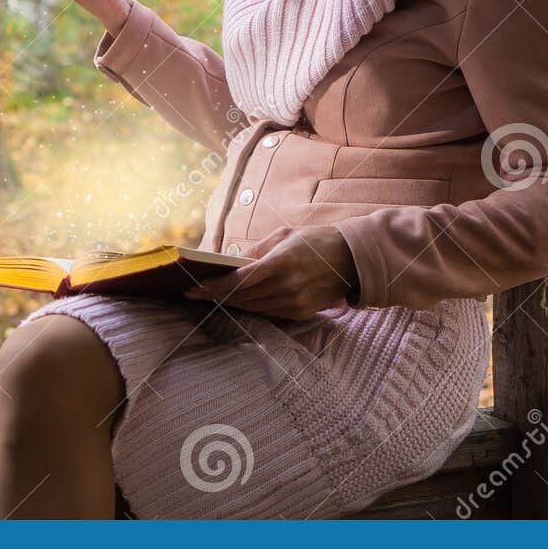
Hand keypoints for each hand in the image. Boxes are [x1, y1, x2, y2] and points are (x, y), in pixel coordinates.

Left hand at [183, 226, 357, 319]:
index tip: (194, 288)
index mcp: (281, 263)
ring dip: (230, 302)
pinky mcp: (300, 313)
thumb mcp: (284, 235)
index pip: (239, 281)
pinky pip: (267, 312)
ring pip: (252, 307)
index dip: (214, 287)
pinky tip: (238, 300)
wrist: (352, 259)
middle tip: (194, 293)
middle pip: (241, 297)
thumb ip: (256, 250)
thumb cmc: (315, 241)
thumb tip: (229, 262)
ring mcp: (295, 303)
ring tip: (211, 296)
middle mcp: (287, 287)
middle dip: (216, 295)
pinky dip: (251, 306)